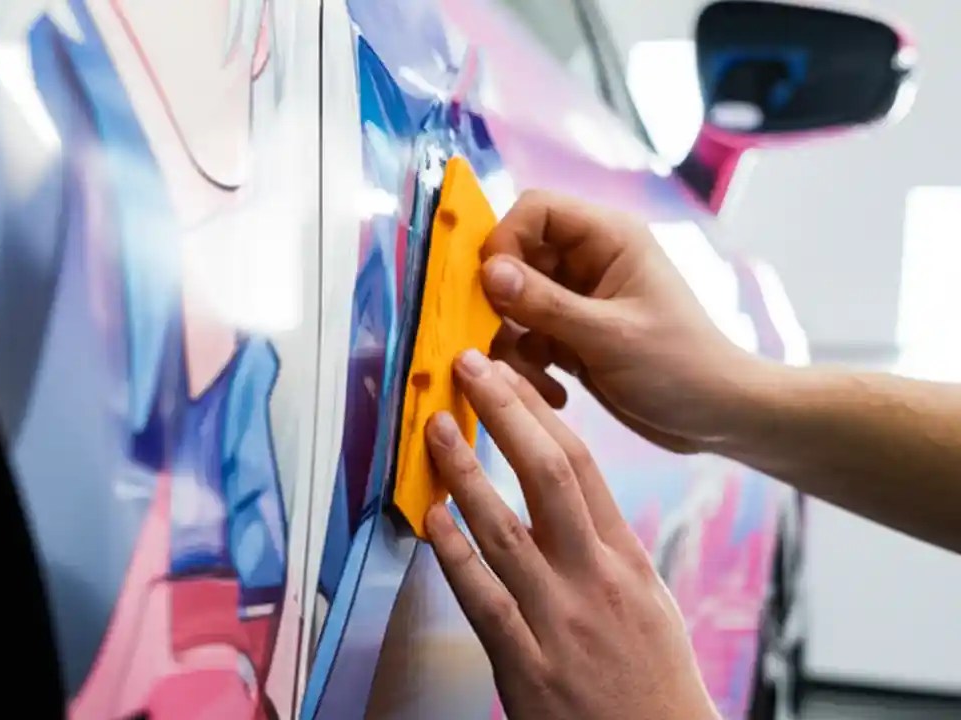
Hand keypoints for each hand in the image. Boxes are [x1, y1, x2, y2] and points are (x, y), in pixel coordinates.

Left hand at [424, 350, 717, 719]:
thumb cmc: (655, 682)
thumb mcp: (648, 603)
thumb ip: (606, 549)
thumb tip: (569, 502)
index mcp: (626, 560)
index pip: (582, 465)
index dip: (537, 412)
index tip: (506, 376)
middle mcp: (595, 580)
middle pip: (549, 475)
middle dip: (505, 414)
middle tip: (470, 369)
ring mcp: (559, 621)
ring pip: (505, 529)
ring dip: (464, 473)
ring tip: (436, 432)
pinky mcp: (526, 665)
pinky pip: (481, 597)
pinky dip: (452, 552)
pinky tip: (431, 519)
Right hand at [480, 190, 761, 452]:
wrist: (715, 416)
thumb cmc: (678, 367)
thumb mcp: (608, 336)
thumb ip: (545, 304)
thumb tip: (487, 272)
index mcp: (608, 239)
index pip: (536, 210)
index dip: (506, 240)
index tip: (489, 287)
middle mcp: (588, 261)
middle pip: (516, 258)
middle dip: (501, 302)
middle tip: (498, 341)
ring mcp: (577, 299)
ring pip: (513, 303)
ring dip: (511, 341)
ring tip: (532, 377)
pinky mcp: (570, 334)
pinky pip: (526, 336)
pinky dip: (527, 364)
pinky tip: (554, 392)